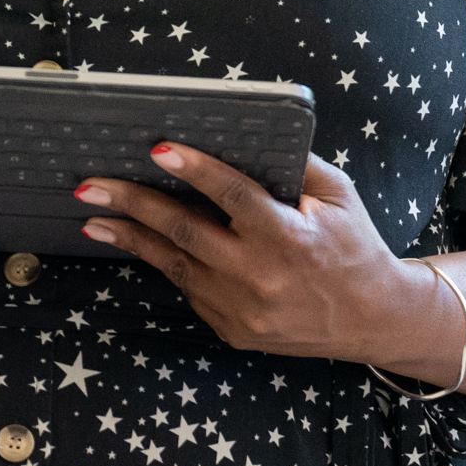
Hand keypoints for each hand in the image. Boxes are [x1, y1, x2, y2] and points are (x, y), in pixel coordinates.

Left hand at [71, 148, 424, 360]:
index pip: (235, 197)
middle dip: (135, 206)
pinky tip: (143, 243)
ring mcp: (244, 310)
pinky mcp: (233, 332)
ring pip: (176, 267)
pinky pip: (191, 291)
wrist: (372, 319)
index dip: (197, 171)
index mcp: (290, 238)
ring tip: (95, 219)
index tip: (160, 149)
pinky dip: (168, 265)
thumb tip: (248, 134)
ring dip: (132, 239)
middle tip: (92, 186)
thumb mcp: (339, 197)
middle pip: (187, 233)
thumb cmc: (355, 247)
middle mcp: (262, 277)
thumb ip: (296, 166)